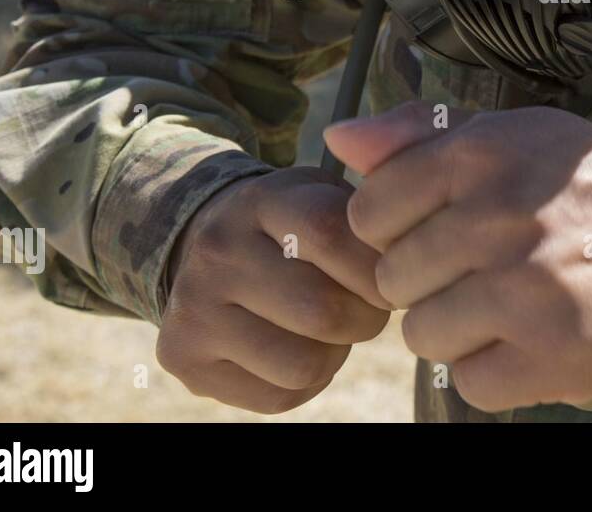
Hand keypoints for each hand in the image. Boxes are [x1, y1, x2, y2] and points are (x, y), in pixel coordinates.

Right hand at [157, 166, 391, 412]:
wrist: (207, 247)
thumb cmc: (293, 226)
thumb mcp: (325, 195)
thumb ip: (368, 214)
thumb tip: (405, 253)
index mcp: (260, 201)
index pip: (330, 232)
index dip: (377, 266)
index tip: (391, 274)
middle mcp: (218, 251)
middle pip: (322, 310)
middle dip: (367, 318)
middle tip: (367, 307)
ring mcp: (193, 308)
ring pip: (304, 364)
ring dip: (337, 354)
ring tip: (330, 328)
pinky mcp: (185, 359)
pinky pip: (278, 396)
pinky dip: (307, 382)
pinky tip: (298, 347)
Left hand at [325, 102, 591, 413]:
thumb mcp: (519, 135)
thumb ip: (421, 134)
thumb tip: (339, 139)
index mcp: (481, 157)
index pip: (369, 209)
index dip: (396, 228)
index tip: (441, 229)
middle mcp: (496, 219)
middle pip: (393, 278)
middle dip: (431, 280)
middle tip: (489, 267)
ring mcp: (522, 291)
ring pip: (423, 334)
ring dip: (460, 328)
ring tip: (513, 304)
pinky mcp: (547, 356)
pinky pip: (469, 380)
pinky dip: (496, 369)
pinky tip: (533, 337)